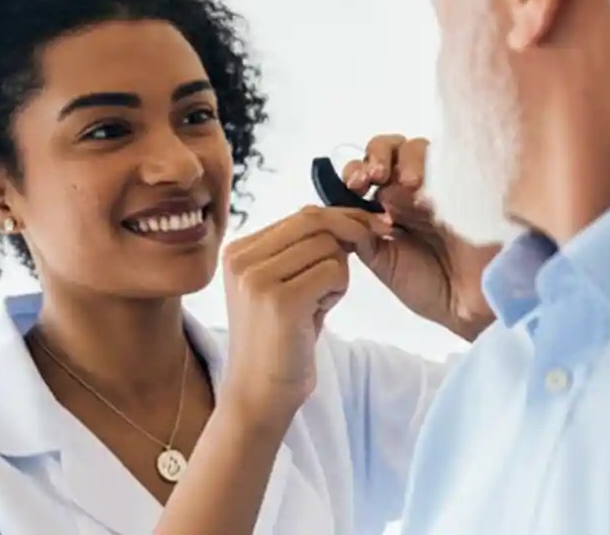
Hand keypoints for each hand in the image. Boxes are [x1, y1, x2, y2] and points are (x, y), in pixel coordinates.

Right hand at [219, 206, 391, 424]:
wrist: (259, 394)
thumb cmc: (278, 342)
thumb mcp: (281, 287)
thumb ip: (301, 252)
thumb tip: (345, 217)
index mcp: (238, 251)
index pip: (300, 216)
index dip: (341, 219)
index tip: (370, 228)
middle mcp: (241, 259)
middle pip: (315, 222)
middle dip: (351, 233)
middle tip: (371, 247)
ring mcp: (257, 279)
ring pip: (328, 246)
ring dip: (339, 274)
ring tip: (319, 303)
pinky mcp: (280, 301)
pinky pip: (334, 271)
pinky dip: (338, 290)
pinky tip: (319, 313)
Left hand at [342, 134, 501, 340]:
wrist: (472, 307)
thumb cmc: (431, 288)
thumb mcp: (384, 262)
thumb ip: (360, 235)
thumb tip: (336, 210)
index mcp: (390, 206)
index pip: (366, 172)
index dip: (356, 171)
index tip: (353, 185)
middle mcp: (414, 190)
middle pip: (390, 149)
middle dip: (377, 154)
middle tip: (375, 176)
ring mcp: (442, 185)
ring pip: (419, 148)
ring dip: (406, 157)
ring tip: (407, 182)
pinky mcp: (469, 186)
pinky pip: (452, 159)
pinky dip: (437, 163)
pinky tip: (430, 185)